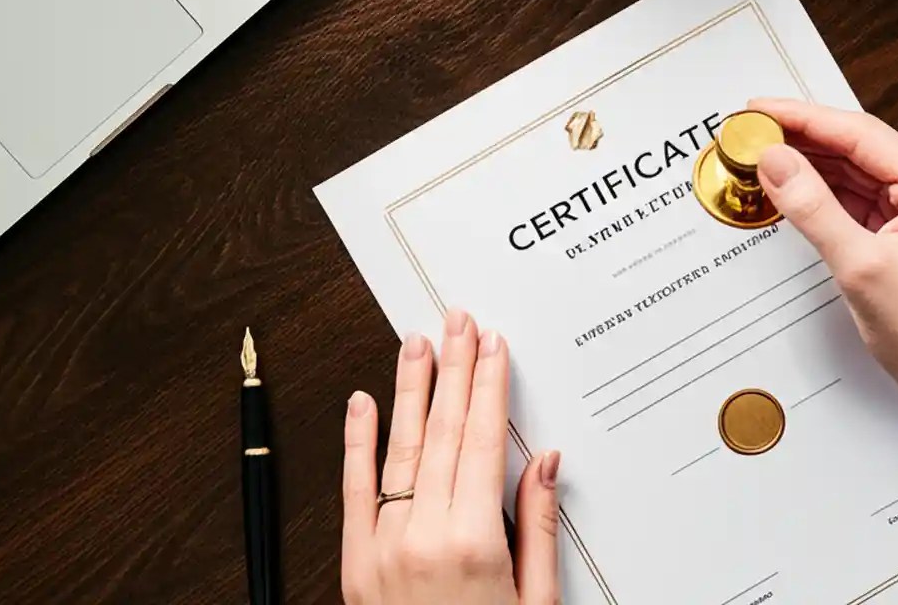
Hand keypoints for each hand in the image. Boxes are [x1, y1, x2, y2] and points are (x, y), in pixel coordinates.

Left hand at [341, 310, 561, 604]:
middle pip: (441, 432)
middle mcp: (423, 537)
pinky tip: (361, 402)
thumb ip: (538, 526)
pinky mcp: (355, 565)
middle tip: (456, 321)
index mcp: (473, 543)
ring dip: (408, 390)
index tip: (491, 345)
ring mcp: (383, 549)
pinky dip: (355, 442)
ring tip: (415, 343)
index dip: (487, 385)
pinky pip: (353, 490)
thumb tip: (544, 462)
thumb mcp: (536, 601)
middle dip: (452, 369)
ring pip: (396, 450)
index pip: (480, 440)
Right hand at [750, 99, 897, 475]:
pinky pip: (859, 199)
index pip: (857, 132)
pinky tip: (793, 189)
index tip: (759, 111)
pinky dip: (824, 194)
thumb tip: (776, 162)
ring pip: (855, 172)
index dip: (801, 117)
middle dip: (800, 138)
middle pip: (855, 146)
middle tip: (750, 132)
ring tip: (761, 156)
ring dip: (809, 164)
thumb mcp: (860, 266)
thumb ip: (812, 208)